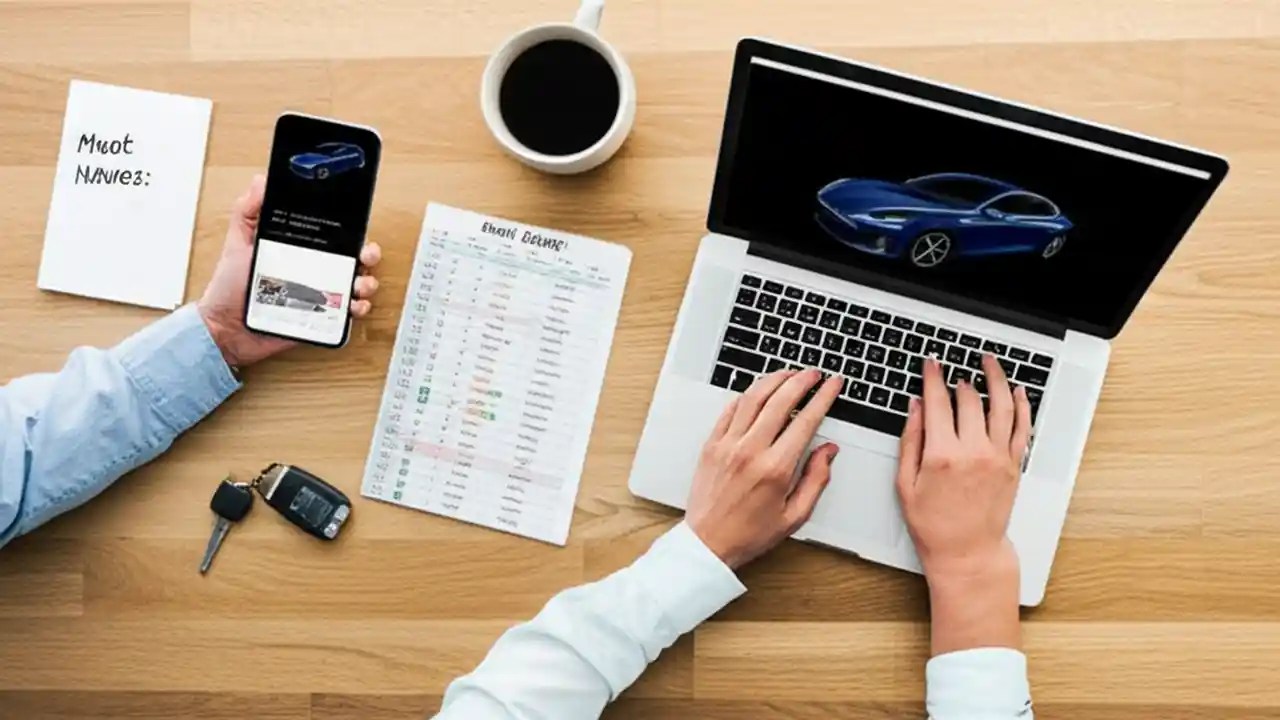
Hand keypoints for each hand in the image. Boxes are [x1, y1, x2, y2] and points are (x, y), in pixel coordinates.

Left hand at [196, 175, 383, 367]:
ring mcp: (320, 295)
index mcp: (300, 250)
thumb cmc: (229, 287)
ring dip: (367, 282)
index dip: (351, 230)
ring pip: (357, 284)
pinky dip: (358, 308)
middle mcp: (314, 271)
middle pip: (353, 258)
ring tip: (360, 284)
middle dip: (369, 254)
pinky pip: (348, 313)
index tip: (358, 227)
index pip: (334, 236)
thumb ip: (247, 211)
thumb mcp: (238, 241)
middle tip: (366, 255)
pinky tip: (353, 305)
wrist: (225, 326)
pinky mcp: (321, 318)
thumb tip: (260, 181)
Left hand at [686, 369, 842, 569]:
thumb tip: (828, 451)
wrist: (708, 543)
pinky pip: (730, 410)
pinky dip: (746, 395)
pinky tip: (758, 391)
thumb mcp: (795, 516)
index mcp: (775, 468)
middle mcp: (751, 451)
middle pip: (780, 400)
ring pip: (753, 398)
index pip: (806, 420)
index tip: (833, 384)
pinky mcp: (711, 445)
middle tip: (814, 373)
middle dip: (801, 380)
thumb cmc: (750, 534)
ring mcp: (728, 445)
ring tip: (789, 373)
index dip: (823, 397)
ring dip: (774, 380)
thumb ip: (816, 479)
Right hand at [896, 355, 1031, 653]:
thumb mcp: (906, 484)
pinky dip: (1022, 405)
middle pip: (969, 399)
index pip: (938, 402)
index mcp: (942, 455)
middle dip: (960, 380)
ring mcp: (998, 458)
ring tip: (990, 362)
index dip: (933, 377)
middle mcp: (973, 452)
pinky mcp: (1014, 466)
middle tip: (953, 370)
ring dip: (996, 378)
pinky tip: (1017, 391)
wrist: (967, 553)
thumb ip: (910, 441)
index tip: (931, 364)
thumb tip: (916, 408)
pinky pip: (1022, 428)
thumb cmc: (934, 526)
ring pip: (1002, 405)